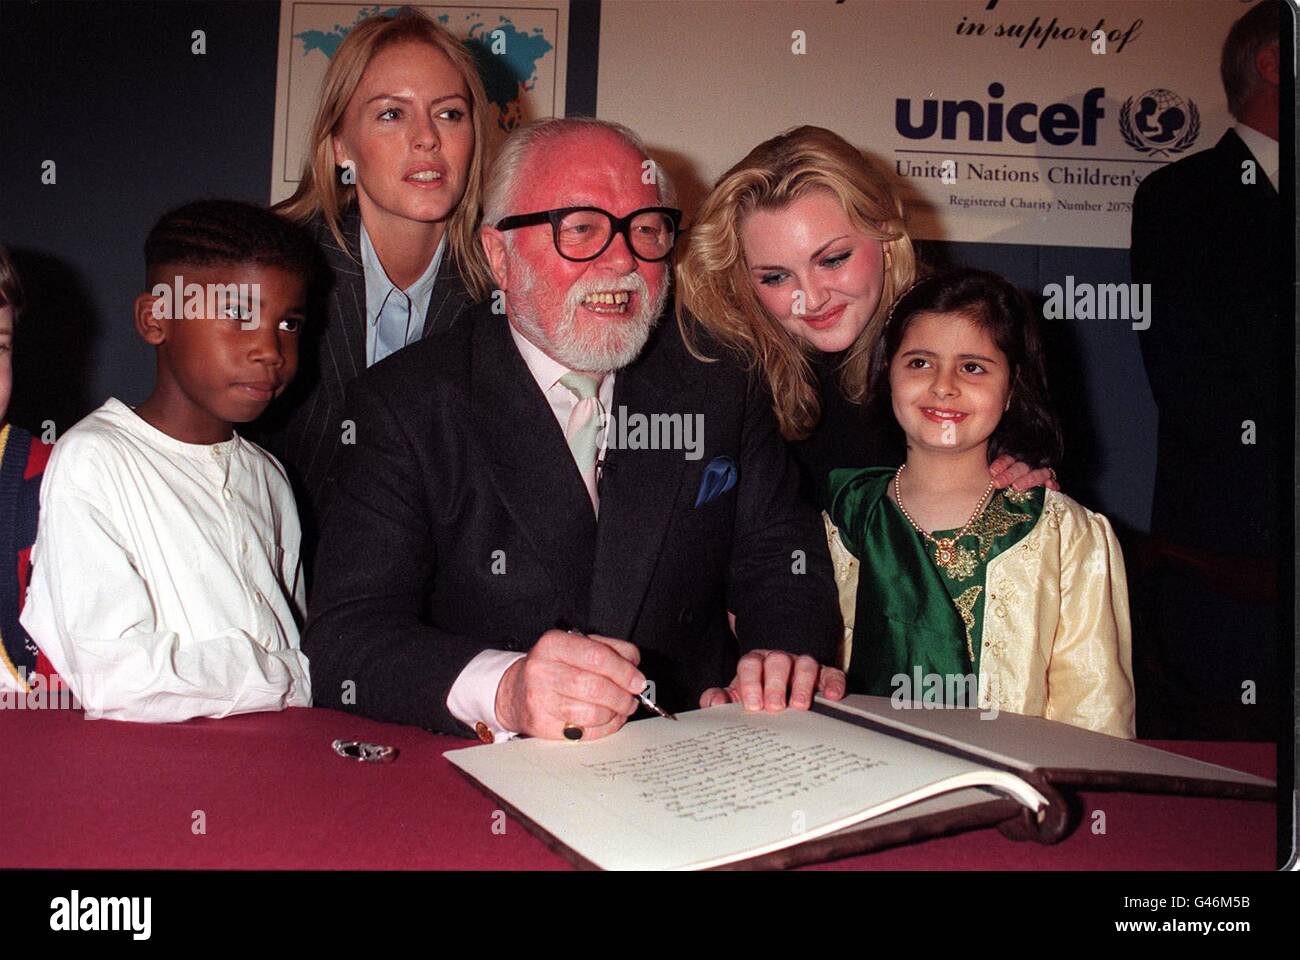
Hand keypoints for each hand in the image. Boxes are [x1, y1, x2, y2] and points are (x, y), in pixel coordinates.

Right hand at [494, 630, 643, 740]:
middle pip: (595, 687)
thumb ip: (610, 649)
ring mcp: (540, 700)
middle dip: (622, 696)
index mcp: (553, 644)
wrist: (515, 691)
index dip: (623, 671)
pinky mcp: (542, 726)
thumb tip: (635, 668)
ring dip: (615, 714)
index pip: (597, 656)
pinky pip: (585, 732)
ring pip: (592, 713)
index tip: (638, 681)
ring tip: (619, 708)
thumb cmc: (554, 667)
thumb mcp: (577, 646)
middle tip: (632, 699)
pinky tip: (607, 720)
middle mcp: (542, 670)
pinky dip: (604, 728)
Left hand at [699, 650, 845, 711]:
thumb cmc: (756, 694)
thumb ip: (719, 699)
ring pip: (805, 663)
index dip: (750, 683)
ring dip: (802, 684)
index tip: (753, 706)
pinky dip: (834, 684)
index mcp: (754, 663)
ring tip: (800, 706)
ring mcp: (802, 665)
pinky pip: (832, 674)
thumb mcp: (736, 695)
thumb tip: (713, 702)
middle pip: (777, 661)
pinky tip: (832, 697)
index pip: (750, 664)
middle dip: (775, 684)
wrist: (779, 686)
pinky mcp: (825, 675)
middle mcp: (779, 660)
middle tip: (774, 708)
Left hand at [989, 454, 1058, 491]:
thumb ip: (989, 468)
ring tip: (1017, 487)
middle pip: (1021, 466)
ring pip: (1038, 472)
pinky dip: (1052, 483)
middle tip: (998, 483)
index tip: (992, 471)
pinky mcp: (1050, 479)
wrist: (1021, 481)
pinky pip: (1053, 479)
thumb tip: (973, 467)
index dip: (1001, 463)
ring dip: (1029, 479)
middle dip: (1010, 474)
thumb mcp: (993, 468)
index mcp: (1012, 457)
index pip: (1008, 457)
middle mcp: (1026, 463)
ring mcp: (1039, 470)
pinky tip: (1051, 486)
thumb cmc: (1001, 475)